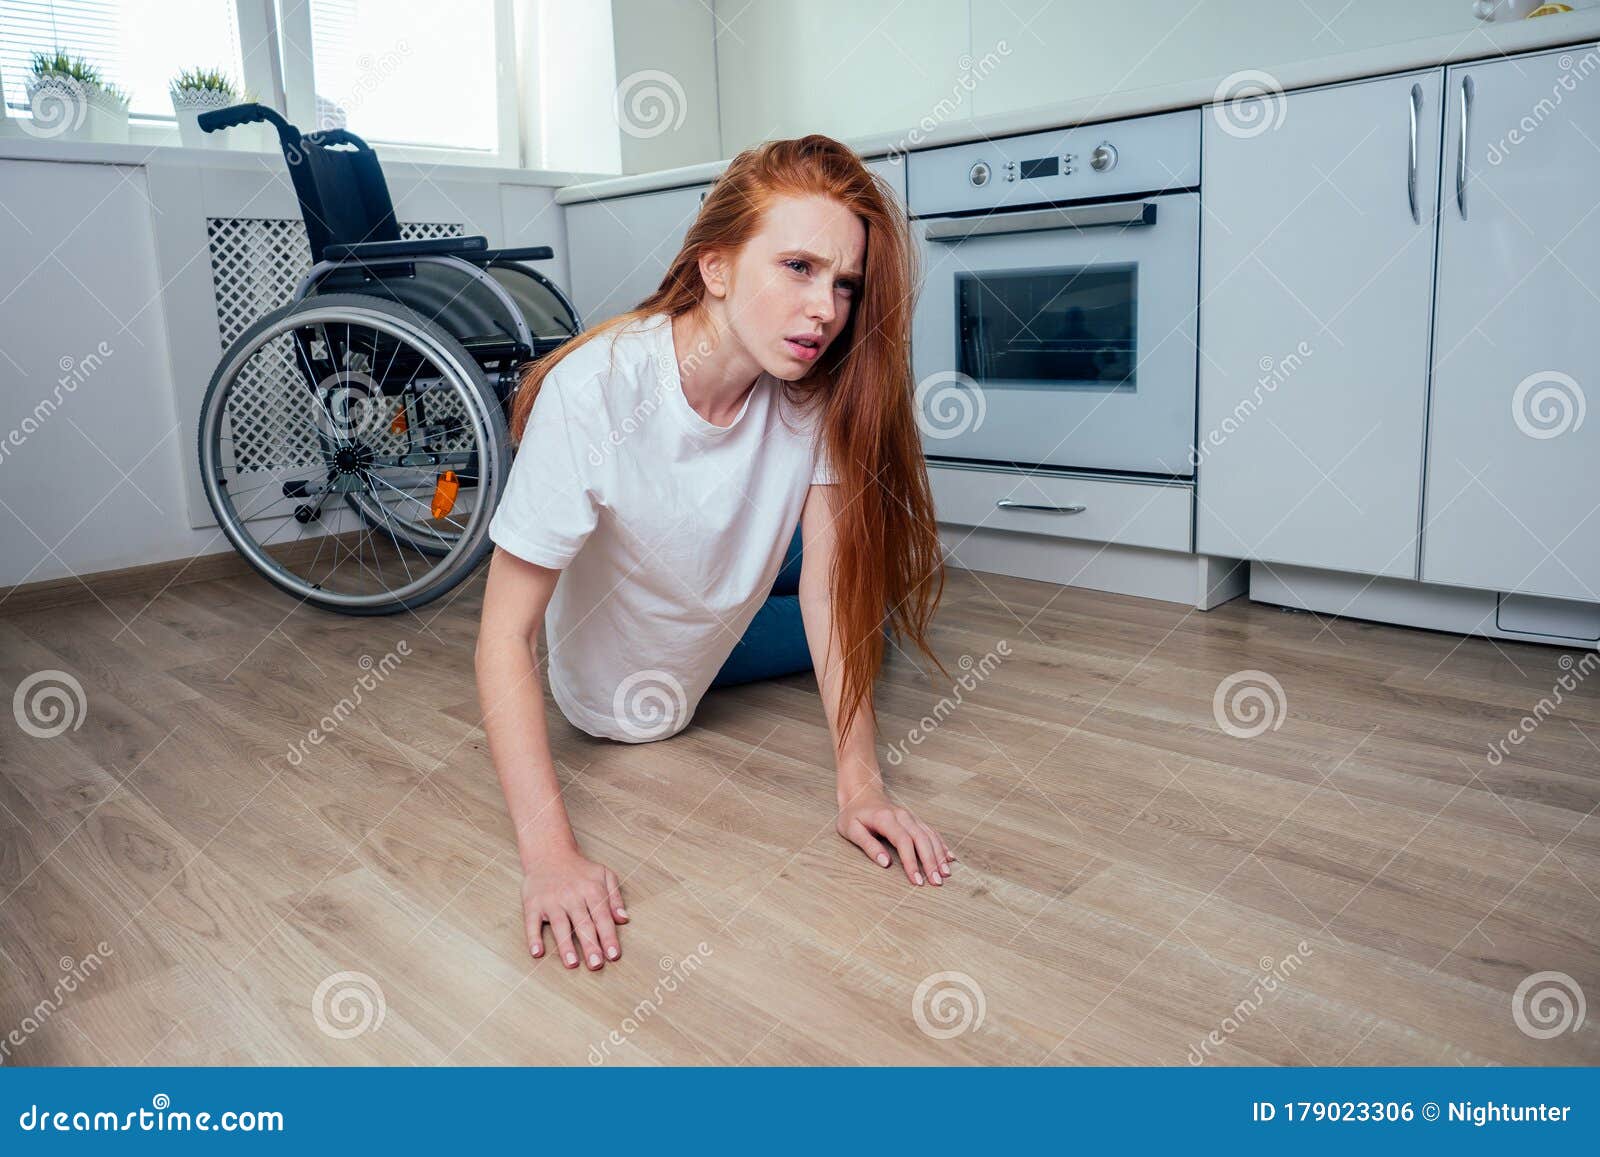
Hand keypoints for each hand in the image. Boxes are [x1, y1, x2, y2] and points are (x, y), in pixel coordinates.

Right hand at [521, 848, 627, 968]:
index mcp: (591, 889)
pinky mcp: (533, 904)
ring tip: (572, 963)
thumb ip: (615, 897)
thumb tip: (623, 919)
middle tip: (596, 965)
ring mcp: (551, 900)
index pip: (602, 917)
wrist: (549, 853)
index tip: (614, 955)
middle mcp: (571, 896)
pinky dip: (533, 937)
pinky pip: (532, 923)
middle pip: (583, 923)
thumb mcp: (604, 875)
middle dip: (590, 945)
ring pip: (559, 925)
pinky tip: (537, 952)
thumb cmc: (580, 870)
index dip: (609, 937)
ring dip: (565, 945)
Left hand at [836, 788, 955, 886]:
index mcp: (886, 819)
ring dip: (939, 855)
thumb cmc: (853, 814)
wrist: (860, 792)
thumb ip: (868, 846)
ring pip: (930, 836)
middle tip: (937, 882)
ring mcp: (910, 817)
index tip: (916, 880)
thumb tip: (885, 863)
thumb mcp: (851, 829)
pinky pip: (931, 832)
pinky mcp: (914, 820)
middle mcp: (903, 816)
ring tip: (945, 873)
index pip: (903, 841)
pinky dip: (941, 845)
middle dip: (931, 861)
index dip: (911, 862)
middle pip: (921, 839)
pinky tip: (949, 857)